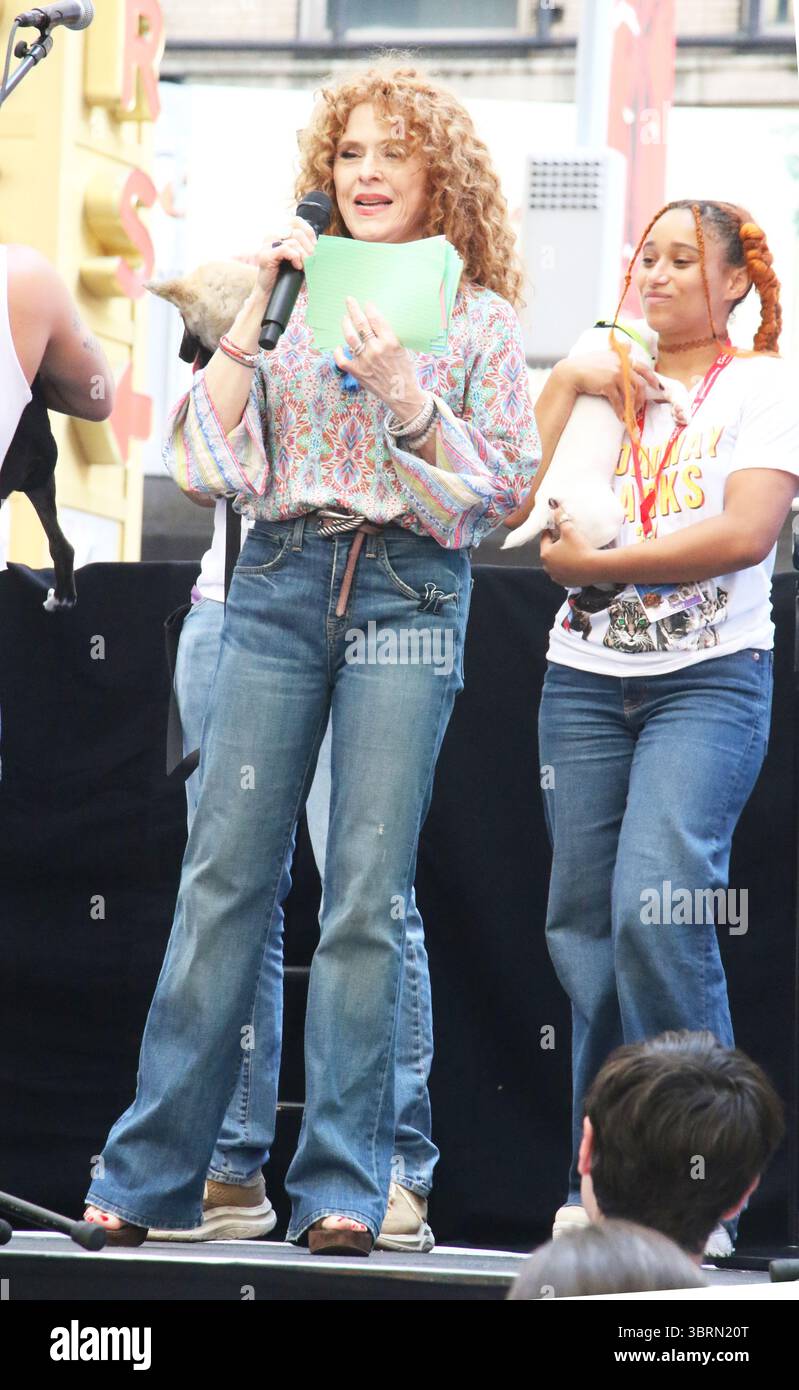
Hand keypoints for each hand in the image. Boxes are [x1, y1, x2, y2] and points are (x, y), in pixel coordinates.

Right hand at [249, 215, 318, 298]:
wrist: (270, 292)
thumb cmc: (286, 275)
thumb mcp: (297, 258)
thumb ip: (304, 247)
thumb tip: (321, 244)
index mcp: (279, 233)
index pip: (296, 221)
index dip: (309, 233)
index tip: (315, 247)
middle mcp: (272, 236)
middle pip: (297, 232)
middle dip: (309, 248)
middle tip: (312, 261)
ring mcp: (267, 245)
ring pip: (293, 241)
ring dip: (304, 255)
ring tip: (305, 266)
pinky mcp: (265, 255)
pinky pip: (286, 249)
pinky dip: (295, 258)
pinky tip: (297, 267)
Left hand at [332, 297, 422, 411]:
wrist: (402, 395)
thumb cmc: (405, 372)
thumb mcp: (404, 350)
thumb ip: (390, 337)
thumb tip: (378, 323)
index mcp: (390, 342)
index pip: (376, 319)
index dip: (369, 308)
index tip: (367, 304)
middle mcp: (376, 349)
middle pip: (361, 324)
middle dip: (353, 309)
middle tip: (349, 300)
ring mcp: (365, 360)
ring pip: (350, 337)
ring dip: (346, 325)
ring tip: (344, 318)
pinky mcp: (357, 372)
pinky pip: (342, 359)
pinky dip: (338, 351)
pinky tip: (339, 346)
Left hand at [539, 500, 605, 585]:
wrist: (595, 568)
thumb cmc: (580, 548)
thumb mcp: (570, 530)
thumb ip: (561, 518)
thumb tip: (555, 508)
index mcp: (545, 554)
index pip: (544, 538)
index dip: (550, 531)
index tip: (556, 527)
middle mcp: (547, 567)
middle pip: (549, 552)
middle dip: (555, 545)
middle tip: (565, 538)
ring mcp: (556, 576)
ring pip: (556, 563)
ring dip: (560, 557)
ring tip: (570, 550)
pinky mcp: (565, 583)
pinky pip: (563, 572)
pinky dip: (566, 567)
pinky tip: (574, 562)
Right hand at [557, 351, 668, 422]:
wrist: (572, 372)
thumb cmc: (587, 364)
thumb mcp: (605, 354)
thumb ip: (618, 351)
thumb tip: (629, 344)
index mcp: (623, 358)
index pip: (643, 367)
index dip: (652, 378)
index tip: (656, 386)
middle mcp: (622, 365)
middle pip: (640, 384)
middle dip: (642, 398)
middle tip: (641, 408)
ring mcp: (616, 374)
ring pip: (631, 394)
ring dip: (632, 407)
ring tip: (630, 414)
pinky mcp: (608, 385)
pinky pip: (619, 401)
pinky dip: (621, 411)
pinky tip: (621, 417)